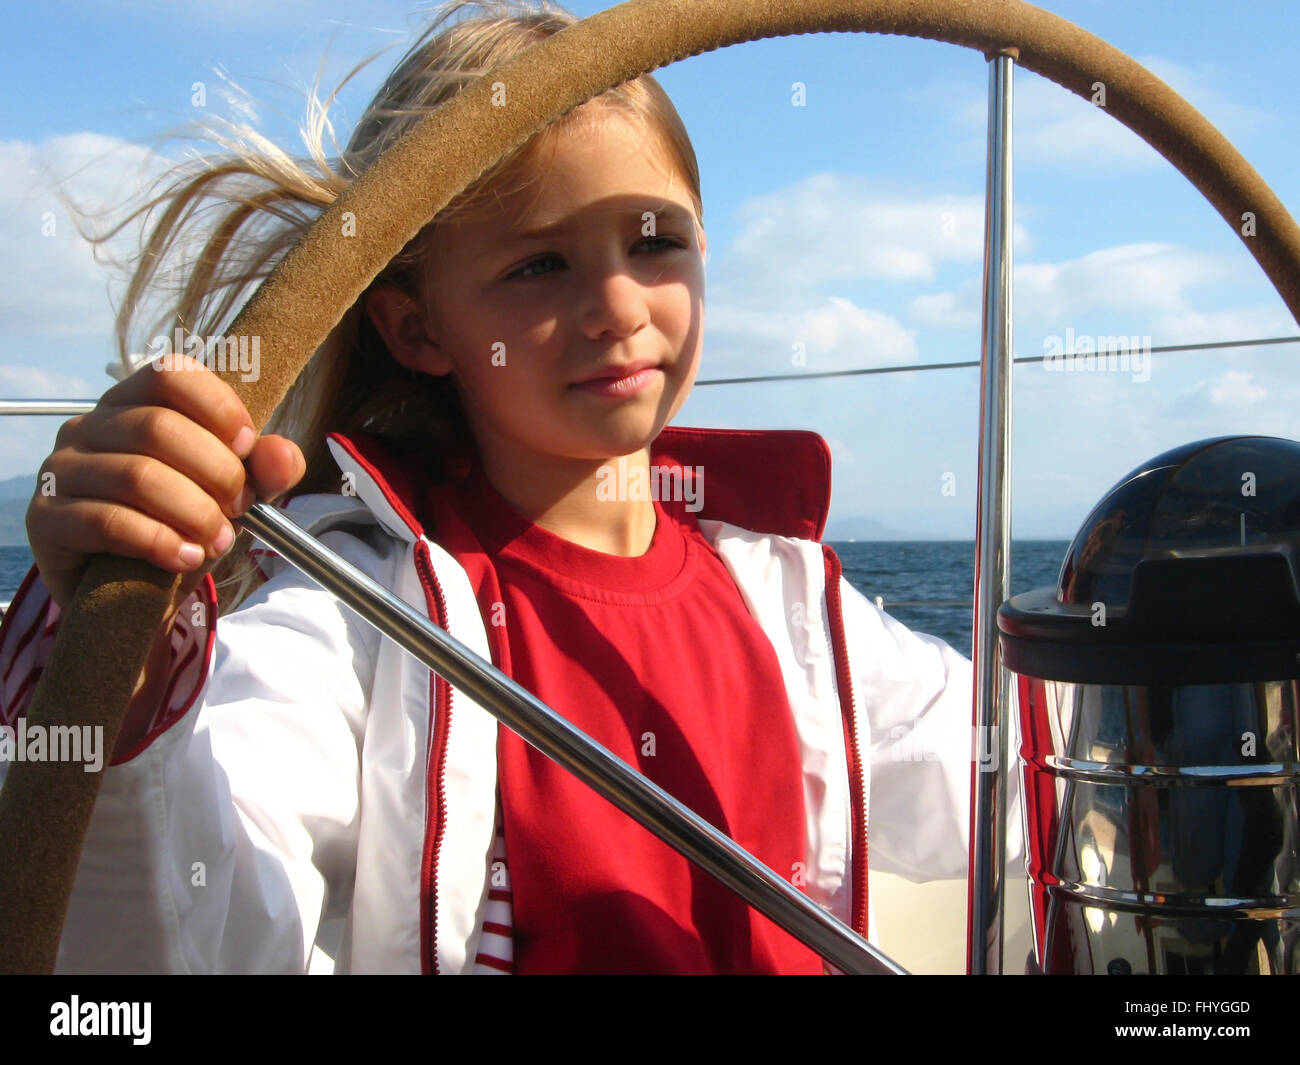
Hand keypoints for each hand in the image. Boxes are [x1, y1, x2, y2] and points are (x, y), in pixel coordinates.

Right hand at [27, 353, 305, 612]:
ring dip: (193, 512)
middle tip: (240, 507)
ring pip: (136, 476)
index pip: (171, 374)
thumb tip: (281, 454)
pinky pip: (107, 522)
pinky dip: (159, 541)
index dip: (217, 407)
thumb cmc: (179, 524)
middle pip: (157, 428)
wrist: (133, 591)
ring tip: (217, 539)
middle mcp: (89, 426)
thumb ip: (263, 470)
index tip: (247, 448)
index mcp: (133, 403)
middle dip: (216, 473)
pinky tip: (185, 557)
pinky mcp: (46, 518)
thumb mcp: (231, 494)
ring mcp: (62, 469)